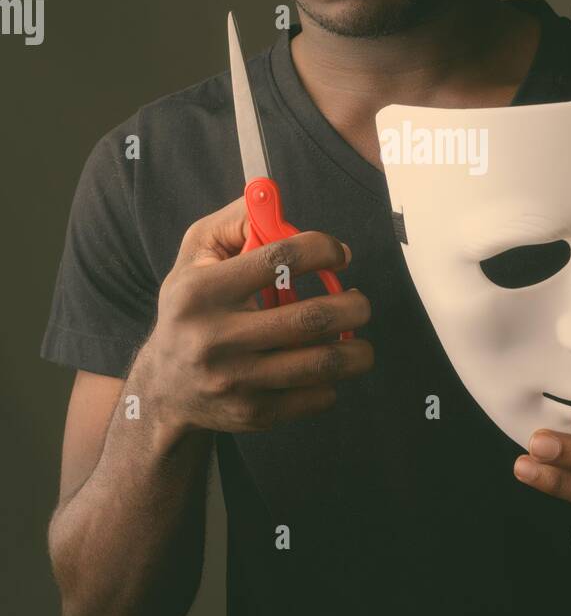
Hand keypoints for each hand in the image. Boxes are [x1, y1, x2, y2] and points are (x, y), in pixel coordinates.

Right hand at [140, 196, 373, 441]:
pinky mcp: (253, 413)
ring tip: (357, 337)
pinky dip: (332, 381)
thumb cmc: (191, 309)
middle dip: (353, 306)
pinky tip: (323, 368)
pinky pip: (316, 397)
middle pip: (312, 317)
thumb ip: (237, 220)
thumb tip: (278, 202)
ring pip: (322, 363)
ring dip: (357, 349)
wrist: (165, 388)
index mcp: (202, 291)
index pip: (279, 258)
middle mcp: (216, 337)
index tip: (338, 255)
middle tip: (360, 302)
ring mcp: (236, 381)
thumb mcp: (196, 256)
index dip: (322, 249)